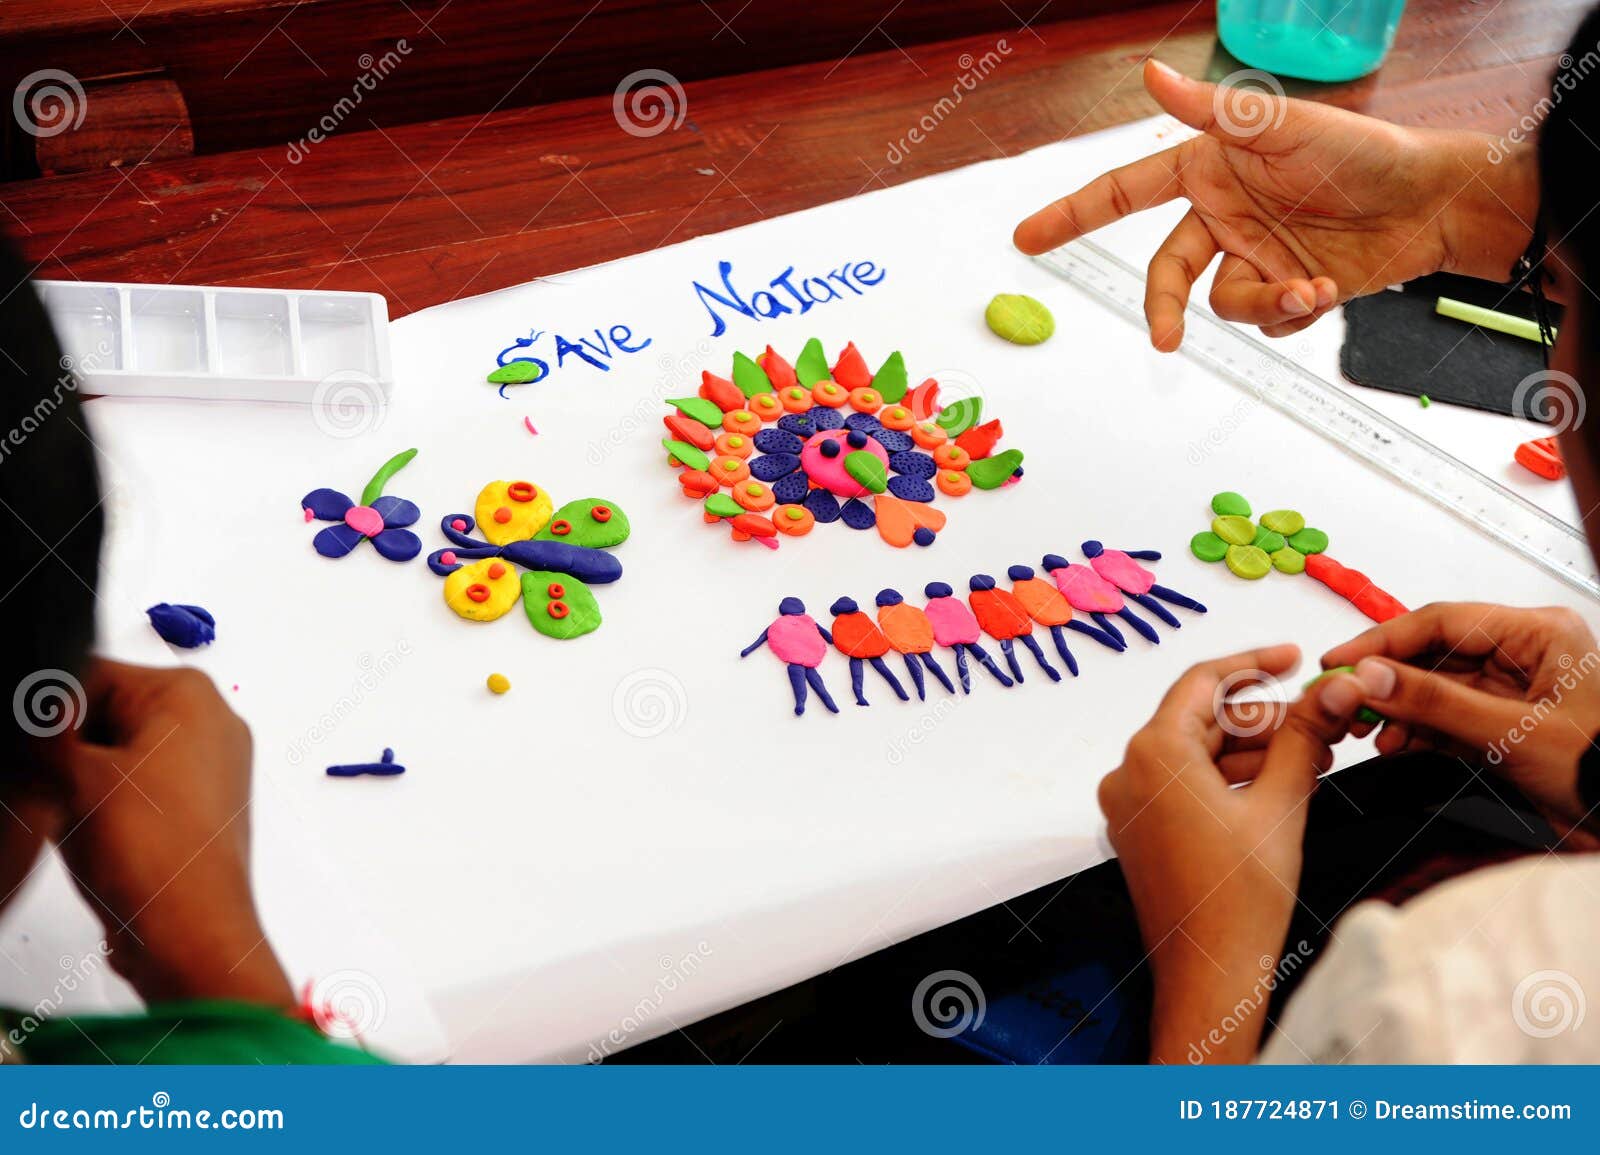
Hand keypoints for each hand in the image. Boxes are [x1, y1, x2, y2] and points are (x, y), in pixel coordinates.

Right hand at [47, 660, 293, 1007]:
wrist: (188, 934)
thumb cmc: (148, 854)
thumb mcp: (68, 774)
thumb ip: (41, 727)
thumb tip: (30, 705)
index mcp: (188, 693)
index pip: (91, 673)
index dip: (47, 714)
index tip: (31, 750)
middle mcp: (210, 722)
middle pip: (106, 713)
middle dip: (67, 750)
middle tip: (55, 790)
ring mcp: (210, 767)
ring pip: (116, 755)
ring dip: (80, 782)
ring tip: (79, 818)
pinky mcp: (199, 808)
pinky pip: (136, 790)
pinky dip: (105, 806)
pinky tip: (93, 837)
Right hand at [1013, 60, 1536, 350]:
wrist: (1434, 205)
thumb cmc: (1365, 151)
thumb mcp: (1285, 126)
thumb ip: (1213, 111)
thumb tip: (1151, 76)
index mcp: (1209, 168)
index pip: (1125, 193)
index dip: (1072, 214)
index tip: (1026, 237)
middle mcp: (1224, 215)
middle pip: (1163, 270)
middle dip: (1163, 306)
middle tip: (1165, 337)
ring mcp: (1254, 255)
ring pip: (1219, 302)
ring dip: (1260, 303)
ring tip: (1307, 288)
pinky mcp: (1285, 290)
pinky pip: (1262, 320)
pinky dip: (1289, 315)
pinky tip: (1321, 292)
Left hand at [1098, 645, 1346, 1062]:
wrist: (1210, 974)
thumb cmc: (1238, 901)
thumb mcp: (1281, 805)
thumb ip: (1303, 737)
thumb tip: (1331, 688)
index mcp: (1153, 754)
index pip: (1204, 681)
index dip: (1254, 663)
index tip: (1293, 658)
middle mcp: (1128, 773)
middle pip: (1202, 719)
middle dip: (1264, 720)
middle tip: (1321, 726)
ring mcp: (1128, 804)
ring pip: (1197, 753)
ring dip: (1252, 753)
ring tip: (1313, 762)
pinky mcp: (1138, 830)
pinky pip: (1183, 784)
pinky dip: (1228, 780)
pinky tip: (1278, 788)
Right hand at [1313, 603, 1599, 845]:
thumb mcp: (1514, 733)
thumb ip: (1437, 703)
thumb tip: (1372, 677)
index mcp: (1538, 635)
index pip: (1442, 621)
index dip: (1384, 640)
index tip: (1340, 660)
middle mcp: (1524, 656)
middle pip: (1433, 653)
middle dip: (1387, 679)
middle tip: (1343, 696)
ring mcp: (1512, 692)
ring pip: (1435, 688)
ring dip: (1398, 709)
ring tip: (1367, 728)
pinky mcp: (1504, 726)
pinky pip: (1446, 718)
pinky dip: (1416, 732)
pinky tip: (1393, 743)